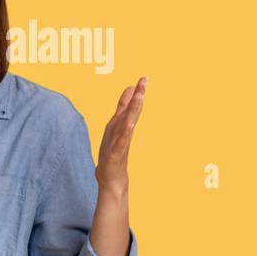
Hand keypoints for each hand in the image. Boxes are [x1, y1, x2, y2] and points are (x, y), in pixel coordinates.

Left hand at [96, 75, 146, 196]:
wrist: (111, 178)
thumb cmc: (113, 152)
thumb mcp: (115, 129)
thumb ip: (122, 111)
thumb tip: (128, 93)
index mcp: (122, 125)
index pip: (130, 106)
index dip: (135, 92)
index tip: (143, 78)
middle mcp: (123, 131)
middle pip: (132, 111)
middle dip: (138, 96)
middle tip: (145, 80)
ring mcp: (121, 141)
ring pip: (128, 123)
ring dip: (134, 110)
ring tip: (140, 96)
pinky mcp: (116, 153)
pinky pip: (121, 141)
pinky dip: (125, 132)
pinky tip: (130, 124)